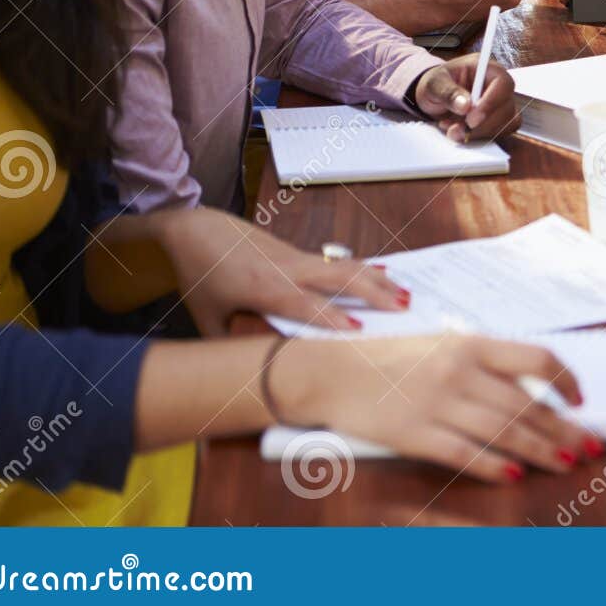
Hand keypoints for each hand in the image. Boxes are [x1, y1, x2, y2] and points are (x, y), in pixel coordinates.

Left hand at [151, 208, 407, 334]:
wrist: (198, 230)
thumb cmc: (202, 276)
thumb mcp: (207, 318)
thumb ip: (230, 345)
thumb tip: (251, 374)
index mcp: (262, 286)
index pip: (303, 303)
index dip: (330, 317)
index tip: (358, 330)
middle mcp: (287, 269)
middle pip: (339, 276)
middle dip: (373, 293)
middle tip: (403, 309)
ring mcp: (297, 258)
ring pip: (346, 265)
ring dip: (378, 280)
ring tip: (407, 295)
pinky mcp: (301, 254)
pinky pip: (340, 262)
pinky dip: (366, 269)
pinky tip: (387, 276)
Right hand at [281, 334, 598, 479]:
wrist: (331, 372)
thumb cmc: (390, 359)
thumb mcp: (441, 345)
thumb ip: (483, 361)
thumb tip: (533, 386)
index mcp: (470, 344)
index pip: (535, 358)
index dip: (565, 380)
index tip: (580, 400)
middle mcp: (458, 371)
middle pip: (526, 404)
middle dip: (563, 428)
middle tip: (589, 445)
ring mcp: (437, 403)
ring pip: (503, 431)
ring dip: (540, 450)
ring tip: (565, 463)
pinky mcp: (414, 433)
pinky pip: (464, 453)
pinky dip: (493, 465)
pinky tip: (515, 474)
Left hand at [413, 54, 520, 142]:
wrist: (434, 96)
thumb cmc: (437, 83)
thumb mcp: (435, 83)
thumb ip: (449, 92)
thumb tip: (465, 105)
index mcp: (488, 69)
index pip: (503, 84)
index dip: (491, 103)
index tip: (471, 120)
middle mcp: (499, 86)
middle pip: (506, 108)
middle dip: (482, 125)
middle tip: (456, 129)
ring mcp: (501, 104)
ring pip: (505, 124)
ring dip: (479, 133)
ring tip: (453, 129)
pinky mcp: (499, 120)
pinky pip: (500, 133)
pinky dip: (480, 137)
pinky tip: (461, 132)